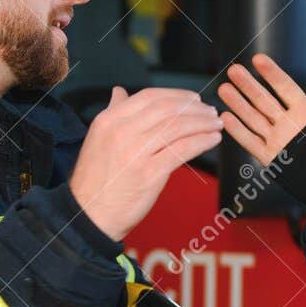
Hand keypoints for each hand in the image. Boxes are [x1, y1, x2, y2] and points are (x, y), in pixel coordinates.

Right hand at [69, 86, 221, 240]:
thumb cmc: (95, 180)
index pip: (149, 96)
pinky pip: (183, 150)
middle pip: (167, 109)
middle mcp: (121, 131)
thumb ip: (113, 113)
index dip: (176, 95)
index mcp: (109, 120)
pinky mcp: (150, 173)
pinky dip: (202, 141)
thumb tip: (119, 91)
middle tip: (210, 111)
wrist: (89, 215)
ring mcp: (136, 152)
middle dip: (194, 108)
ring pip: (178, 127)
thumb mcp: (97, 139)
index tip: (193, 99)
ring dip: (203, 123)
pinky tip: (213, 139)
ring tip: (216, 124)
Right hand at [219, 53, 305, 168]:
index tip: (257, 59)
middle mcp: (289, 124)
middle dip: (248, 85)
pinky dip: (238, 131)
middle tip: (233, 70)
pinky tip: (225, 118)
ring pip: (253, 118)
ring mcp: (279, 141)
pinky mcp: (272, 158)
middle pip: (263, 100)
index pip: (284, 87)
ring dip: (238, 104)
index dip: (271, 73)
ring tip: (223, 88)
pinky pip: (251, 142)